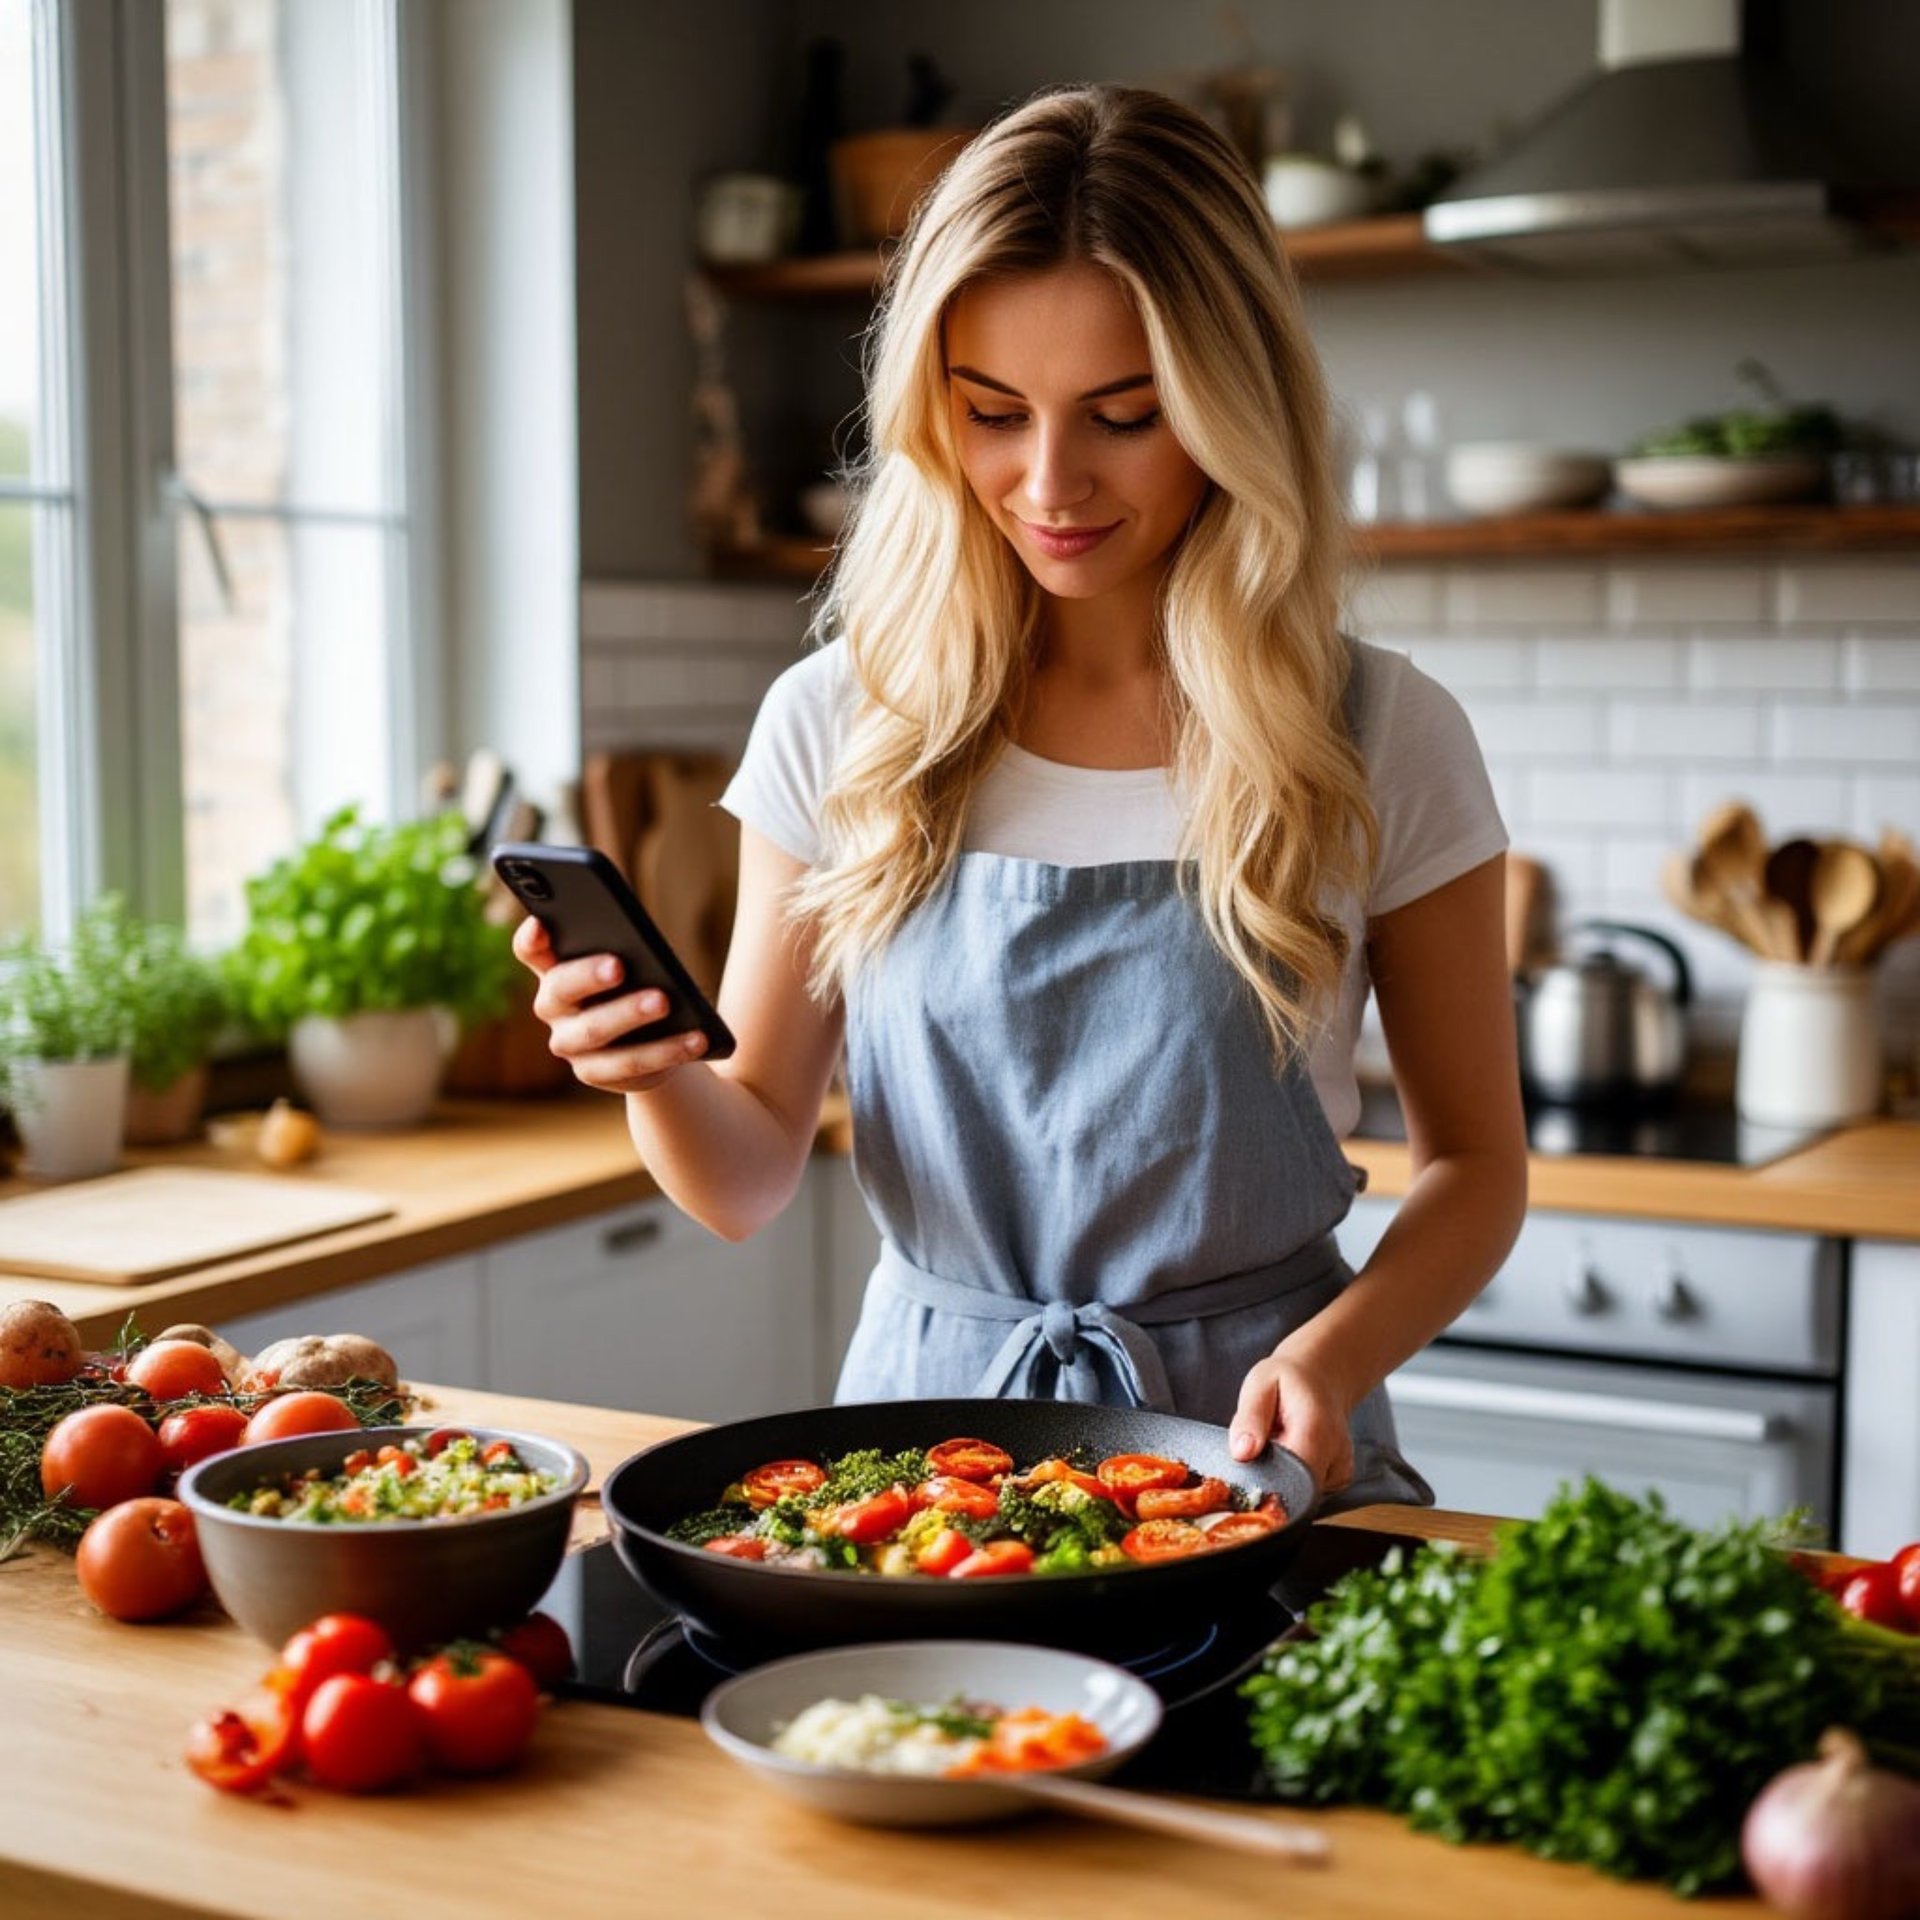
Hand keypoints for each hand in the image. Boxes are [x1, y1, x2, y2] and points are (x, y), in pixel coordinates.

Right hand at [512, 916, 707, 1095]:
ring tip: (664, 1001)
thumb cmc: (640, 984)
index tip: (541, 924)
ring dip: (630, 1014)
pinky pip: (630, 1062)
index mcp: (555, 968)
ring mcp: (569, 1043)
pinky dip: (666, 1050)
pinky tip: (695, 1038)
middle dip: (588, 976)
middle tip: (618, 965)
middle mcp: (552, 1006)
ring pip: (595, 1030)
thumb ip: (628, 948)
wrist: (653, 1041)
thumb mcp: (634, 962)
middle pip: (560, 989)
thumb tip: (644, 945)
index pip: (530, 950)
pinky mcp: (593, 1072)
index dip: (532, 939)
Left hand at [1228, 1349, 1353, 1495]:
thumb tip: (1242, 1453)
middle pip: (1295, 1493)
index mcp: (1316, 1431)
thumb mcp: (1260, 1384)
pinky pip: (1308, 1492)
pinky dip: (1293, 1478)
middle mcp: (1336, 1456)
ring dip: (1281, 1477)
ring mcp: (1340, 1471)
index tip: (1249, 1468)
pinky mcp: (1338, 1480)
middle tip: (1260, 1447)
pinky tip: (1291, 1454)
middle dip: (1269, 1480)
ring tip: (1278, 1444)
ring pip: (1300, 1494)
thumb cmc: (1290, 1379)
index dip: (1265, 1483)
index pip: (1292, 1479)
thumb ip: (1250, 1418)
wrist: (1322, 1378)